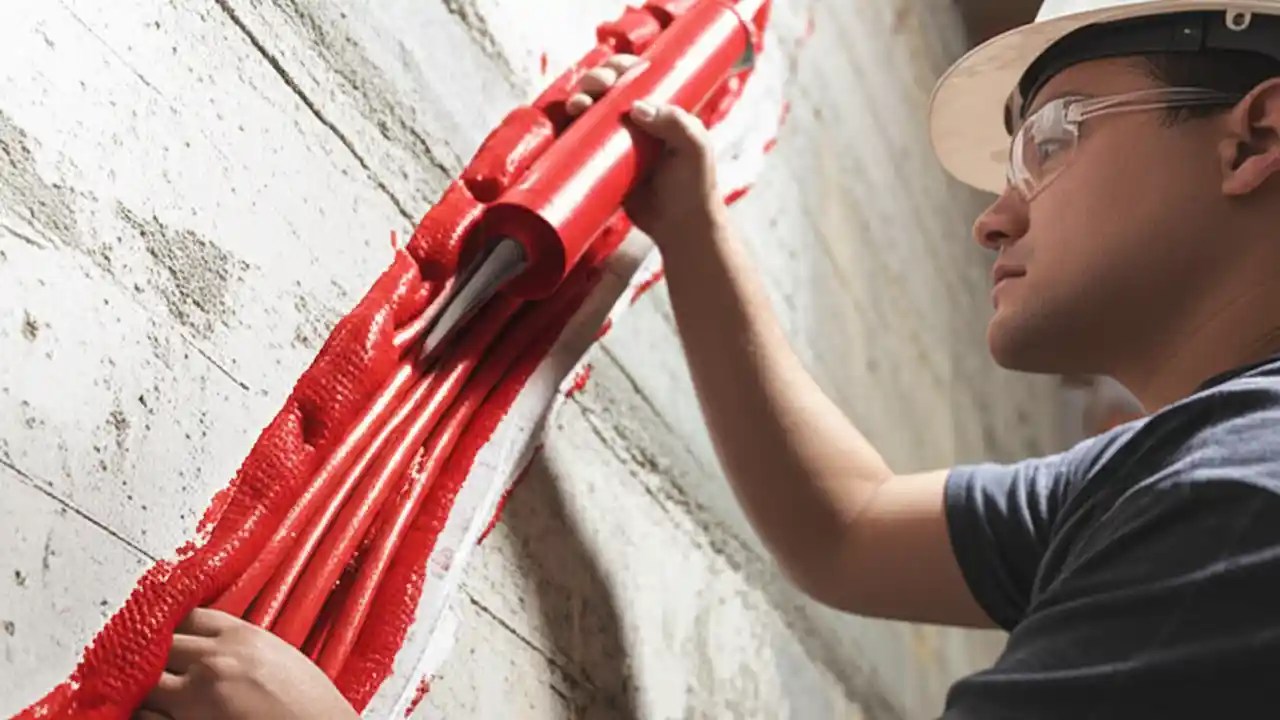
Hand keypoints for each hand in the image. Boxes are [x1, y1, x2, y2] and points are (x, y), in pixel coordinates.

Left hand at [134, 608, 357, 719]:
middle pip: (156, 645)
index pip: (183, 616)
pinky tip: (163, 716)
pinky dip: (148, 716)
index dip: (171, 626)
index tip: (165, 634)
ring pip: (144, 683)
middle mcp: (213, 661)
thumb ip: (238, 645)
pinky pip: (146, 718)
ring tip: (155, 696)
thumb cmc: (309, 703)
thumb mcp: (277, 655)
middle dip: (153, 656)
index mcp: (239, 636)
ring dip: (146, 689)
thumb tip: (208, 646)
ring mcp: (196, 698)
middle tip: (154, 667)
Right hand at [566, 54, 724, 247]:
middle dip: (595, 80)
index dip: (621, 68)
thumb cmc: (694, 185)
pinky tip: (564, 123)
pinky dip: (568, 129)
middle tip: (594, 90)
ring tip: (577, 106)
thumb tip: (636, 107)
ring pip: (590, 111)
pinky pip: (579, 141)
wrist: (679, 227)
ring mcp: (615, 142)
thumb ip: (675, 123)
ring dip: (577, 100)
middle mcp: (634, 120)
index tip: (614, 75)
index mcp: (660, 108)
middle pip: (607, 89)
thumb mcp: (695, 148)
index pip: (637, 76)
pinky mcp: (600, 164)